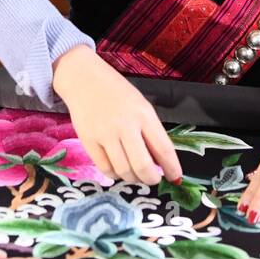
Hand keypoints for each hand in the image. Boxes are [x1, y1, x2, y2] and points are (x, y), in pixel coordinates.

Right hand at [52, 46, 181, 185]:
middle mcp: (125, 125)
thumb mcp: (141, 106)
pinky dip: (115, 174)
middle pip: (143, 166)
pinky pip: (105, 168)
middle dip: (151, 179)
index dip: (172, 168)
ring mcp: (105, 134)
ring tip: (135, 174)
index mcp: (144, 114)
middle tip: (153, 179)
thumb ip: (150, 131)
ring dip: (133, 178)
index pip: (163, 148)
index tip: (175, 178)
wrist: (83, 79)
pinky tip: (118, 169)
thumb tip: (159, 162)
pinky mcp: (88, 141)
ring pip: (124, 171)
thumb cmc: (116, 92)